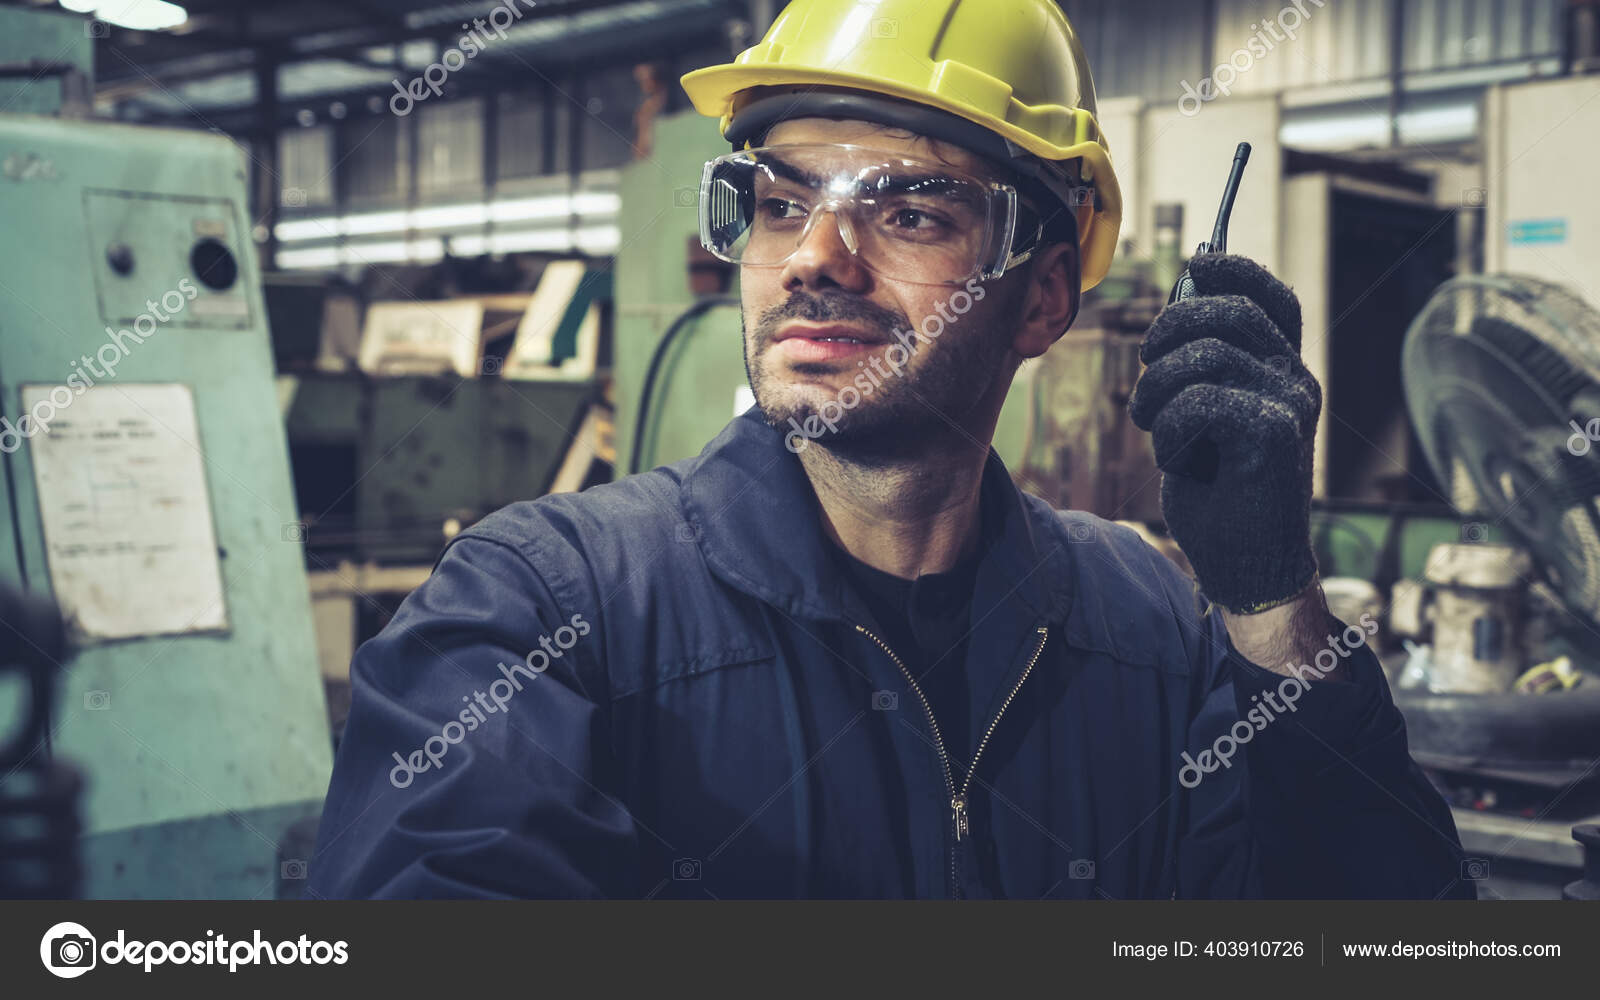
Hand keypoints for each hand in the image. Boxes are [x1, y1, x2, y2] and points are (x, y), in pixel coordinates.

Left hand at [1128, 254, 1320, 612]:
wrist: (1250, 566)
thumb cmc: (1220, 494)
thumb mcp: (1206, 419)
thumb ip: (1202, 367)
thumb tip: (1182, 298)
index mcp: (1284, 371)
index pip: (1273, 297)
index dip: (1235, 270)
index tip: (1196, 265)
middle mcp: (1296, 380)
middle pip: (1228, 312)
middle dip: (1168, 332)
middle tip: (1146, 371)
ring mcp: (1290, 405)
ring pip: (1203, 356)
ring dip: (1156, 390)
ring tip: (1152, 426)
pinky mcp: (1274, 433)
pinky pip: (1199, 401)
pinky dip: (1170, 430)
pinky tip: (1177, 460)